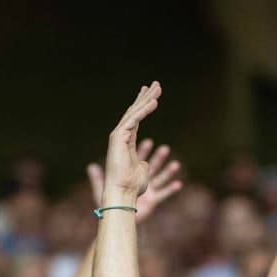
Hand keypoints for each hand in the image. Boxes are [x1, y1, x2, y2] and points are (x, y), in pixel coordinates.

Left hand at [89, 138, 182, 220]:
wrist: (121, 216)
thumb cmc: (112, 203)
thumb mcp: (103, 189)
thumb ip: (98, 178)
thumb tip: (91, 167)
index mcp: (130, 175)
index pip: (136, 159)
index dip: (142, 149)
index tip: (148, 141)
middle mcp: (140, 180)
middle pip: (151, 165)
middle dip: (158, 157)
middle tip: (165, 149)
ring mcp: (148, 190)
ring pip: (160, 177)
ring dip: (167, 171)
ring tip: (176, 165)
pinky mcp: (152, 201)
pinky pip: (164, 194)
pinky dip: (171, 189)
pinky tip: (178, 184)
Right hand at [99, 82, 162, 202]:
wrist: (122, 192)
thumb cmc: (132, 186)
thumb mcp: (141, 171)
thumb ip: (142, 165)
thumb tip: (145, 165)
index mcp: (127, 141)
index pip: (136, 119)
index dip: (144, 105)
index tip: (152, 95)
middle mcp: (121, 135)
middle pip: (135, 111)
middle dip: (145, 97)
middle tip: (156, 84)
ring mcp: (119, 135)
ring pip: (135, 113)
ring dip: (147, 99)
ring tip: (157, 87)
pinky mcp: (119, 137)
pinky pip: (135, 120)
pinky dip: (144, 110)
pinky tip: (154, 102)